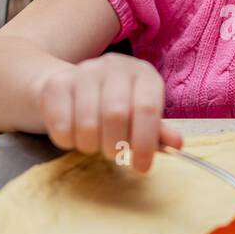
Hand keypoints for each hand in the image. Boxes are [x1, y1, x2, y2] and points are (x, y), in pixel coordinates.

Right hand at [37, 53, 182, 172]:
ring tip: (94, 144)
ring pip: (87, 123)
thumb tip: (177, 144)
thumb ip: (157, 132)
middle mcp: (115, 66)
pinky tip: (74, 135)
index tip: (142, 167)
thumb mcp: (140, 117)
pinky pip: (61, 125)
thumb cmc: (113, 106)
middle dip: (115, 146)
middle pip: (116, 115)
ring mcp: (84, 71)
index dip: (145, 142)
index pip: (146, 108)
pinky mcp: (57, 83)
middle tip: (114, 154)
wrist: (69, 87)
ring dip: (91, 146)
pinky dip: (68, 141)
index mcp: (143, 74)